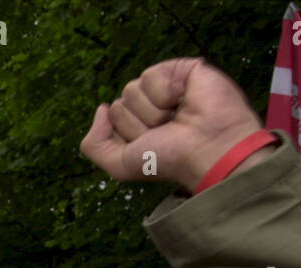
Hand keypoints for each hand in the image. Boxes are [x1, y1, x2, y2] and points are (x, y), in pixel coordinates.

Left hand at [80, 58, 269, 191]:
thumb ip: (93, 144)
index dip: (128, 134)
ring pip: (131, 89)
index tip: (153, 144)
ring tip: (176, 118)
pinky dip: (164, 93)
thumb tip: (101, 107)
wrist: (207, 150)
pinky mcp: (181, 70)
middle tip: (166, 131)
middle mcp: (150, 104)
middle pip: (120, 103)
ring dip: (152, 111)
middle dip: (138, 123)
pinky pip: (151, 75)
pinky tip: (183, 100)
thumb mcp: (120, 165)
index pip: (112, 116)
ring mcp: (166, 86)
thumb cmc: (170, 160)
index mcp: (138, 124)